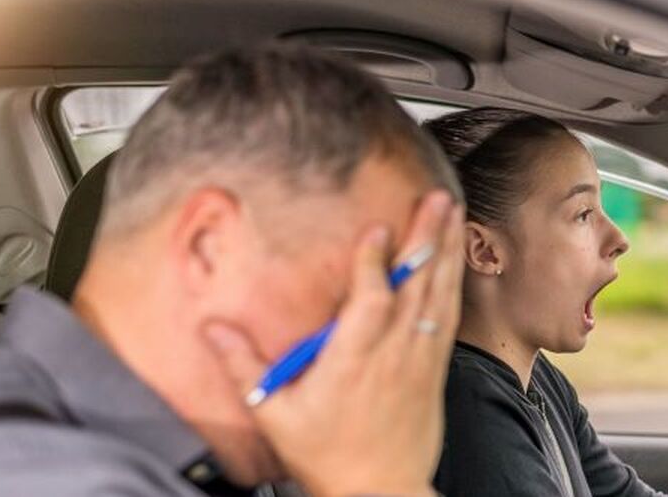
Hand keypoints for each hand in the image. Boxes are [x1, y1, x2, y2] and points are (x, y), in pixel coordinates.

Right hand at [205, 191, 464, 496]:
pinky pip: (449, 314)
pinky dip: (453, 281)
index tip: (376, 227)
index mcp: (354, 361)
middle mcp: (394, 353)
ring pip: (439, 294)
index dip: (373, 263)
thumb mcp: (276, 414)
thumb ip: (244, 366)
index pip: (370, 301)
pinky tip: (456, 259)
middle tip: (434, 199)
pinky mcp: (435, 367)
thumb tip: (211, 328)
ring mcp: (420, 358)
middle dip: (426, 238)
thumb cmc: (329, 456)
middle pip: (416, 286)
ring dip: (447, 250)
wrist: (381, 491)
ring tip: (451, 212)